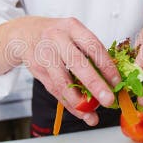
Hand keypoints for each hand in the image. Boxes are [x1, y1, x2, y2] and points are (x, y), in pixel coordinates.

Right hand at [0, 16, 119, 125]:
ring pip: (62, 81)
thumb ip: (90, 53)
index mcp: (72, 27)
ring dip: (78, 101)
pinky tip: (80, 113)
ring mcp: (45, 55)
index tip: (117, 82)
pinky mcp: (37, 70)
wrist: (25, 33)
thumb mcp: (74, 34)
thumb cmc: (58, 36)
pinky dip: (69, 104)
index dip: (106, 65)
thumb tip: (111, 81)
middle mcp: (57, 39)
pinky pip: (55, 90)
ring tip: (92, 115)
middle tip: (108, 100)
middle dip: (94, 84)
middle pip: (77, 63)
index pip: (92, 46)